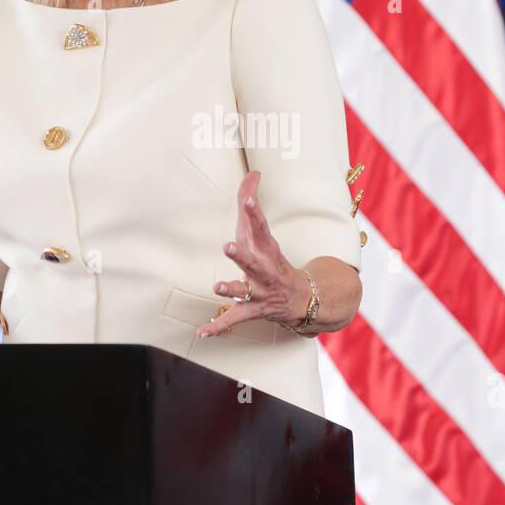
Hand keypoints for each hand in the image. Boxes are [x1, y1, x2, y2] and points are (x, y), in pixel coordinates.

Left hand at [197, 170, 310, 338]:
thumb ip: (253, 202)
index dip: (255, 214)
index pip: (262, 228)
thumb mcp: (265, 234)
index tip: (248, 199)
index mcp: (267, 249)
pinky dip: (218, 326)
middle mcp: (265, 270)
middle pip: (254, 260)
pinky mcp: (255, 310)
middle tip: (228, 246)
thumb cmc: (274, 261)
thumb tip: (253, 173)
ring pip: (246, 291)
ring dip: (232, 289)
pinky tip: (203, 332)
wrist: (302, 299)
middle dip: (241, 255)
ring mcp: (260, 291)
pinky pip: (235, 319)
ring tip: (217, 287)